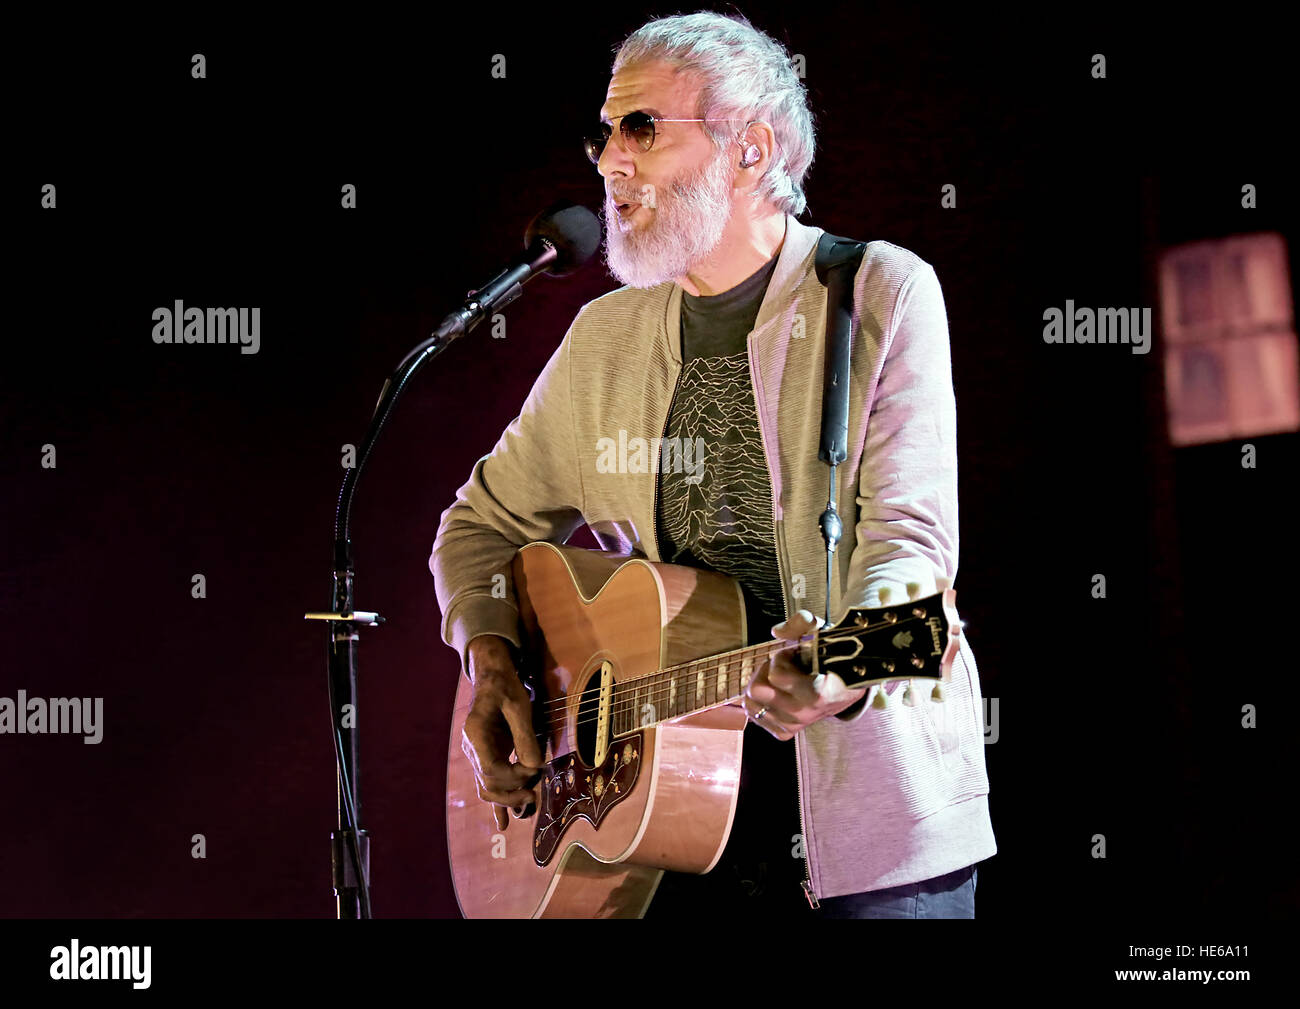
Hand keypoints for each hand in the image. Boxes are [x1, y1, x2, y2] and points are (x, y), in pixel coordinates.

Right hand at [463, 635, 544, 830]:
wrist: (491, 675)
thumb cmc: (505, 685)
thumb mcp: (519, 705)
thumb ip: (525, 736)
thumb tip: (534, 765)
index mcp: (476, 734)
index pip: (490, 769)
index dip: (514, 775)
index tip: (534, 769)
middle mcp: (471, 747)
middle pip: (487, 783)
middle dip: (511, 793)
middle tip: (534, 796)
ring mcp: (475, 753)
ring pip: (486, 787)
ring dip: (506, 800)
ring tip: (526, 808)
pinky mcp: (485, 756)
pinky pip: (488, 783)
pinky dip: (496, 803)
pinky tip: (504, 823)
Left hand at [743, 610, 862, 739]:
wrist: (848, 689)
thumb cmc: (833, 660)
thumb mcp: (824, 634)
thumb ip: (803, 622)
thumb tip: (777, 631)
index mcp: (817, 693)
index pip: (776, 676)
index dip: (781, 657)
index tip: (794, 653)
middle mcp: (803, 713)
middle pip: (756, 691)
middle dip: (764, 671)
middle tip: (780, 665)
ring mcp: (793, 725)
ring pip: (751, 704)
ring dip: (762, 686)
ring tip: (780, 680)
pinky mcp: (785, 732)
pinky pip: (754, 717)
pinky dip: (759, 703)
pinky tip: (776, 694)